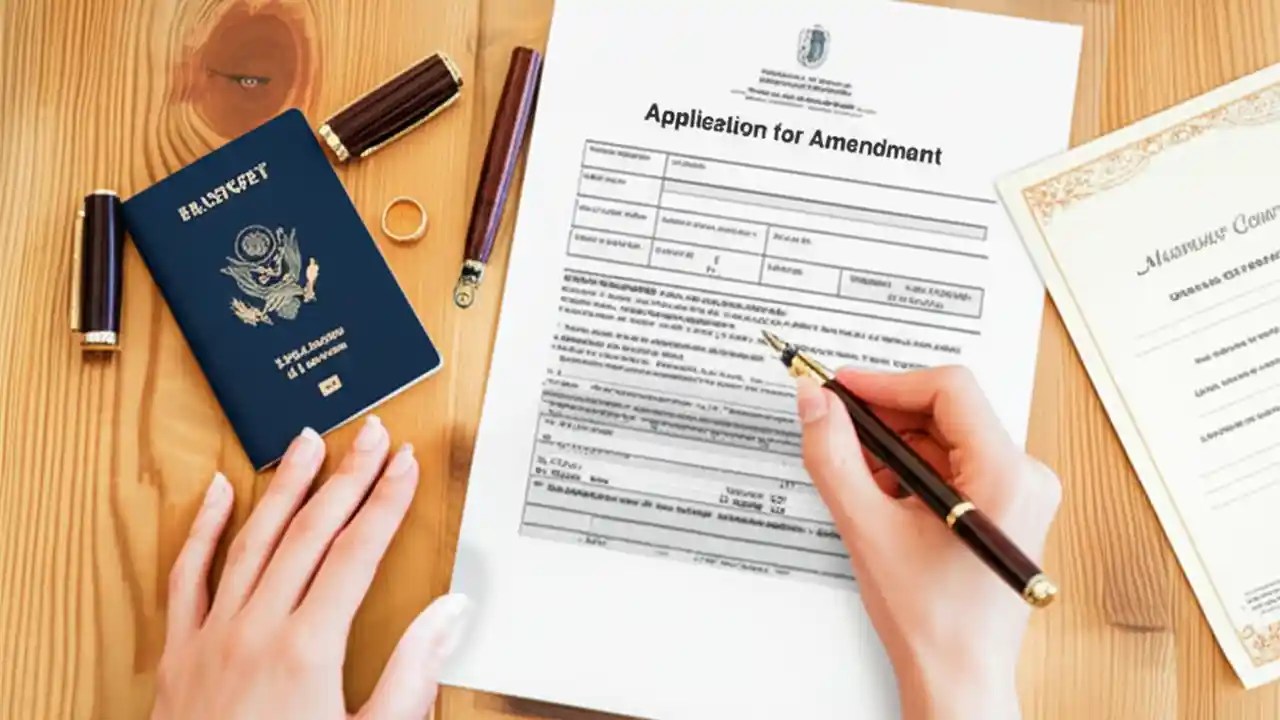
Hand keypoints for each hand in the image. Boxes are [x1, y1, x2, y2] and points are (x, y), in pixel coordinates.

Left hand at [154, 416, 469, 719]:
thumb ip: (412, 674)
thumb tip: (450, 613)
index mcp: (307, 649)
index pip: (356, 552)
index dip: (386, 501)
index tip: (405, 463)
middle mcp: (256, 629)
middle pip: (309, 531)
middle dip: (346, 476)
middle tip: (370, 433)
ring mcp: (212, 636)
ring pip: (251, 539)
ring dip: (284, 485)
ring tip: (307, 442)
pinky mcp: (179, 653)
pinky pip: (187, 575)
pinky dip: (204, 529)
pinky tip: (220, 493)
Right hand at [795, 367, 1059, 719]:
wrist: (957, 676)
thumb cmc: (932, 622)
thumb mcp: (867, 528)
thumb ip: (833, 456)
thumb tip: (816, 405)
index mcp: (1007, 476)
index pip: (948, 390)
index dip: (887, 382)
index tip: (842, 388)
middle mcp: (1025, 477)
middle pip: (946, 410)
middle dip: (885, 419)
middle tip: (837, 430)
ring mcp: (1018, 491)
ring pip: (944, 437)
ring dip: (895, 449)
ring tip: (862, 486)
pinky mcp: (1004, 504)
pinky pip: (952, 463)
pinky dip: (910, 471)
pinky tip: (885, 503)